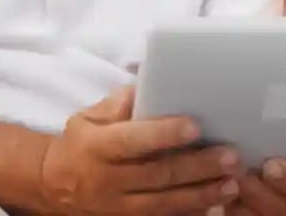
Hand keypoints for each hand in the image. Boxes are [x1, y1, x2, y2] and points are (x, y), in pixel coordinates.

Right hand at [39, 86, 241, 213]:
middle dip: (197, 166)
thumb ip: (119, 103)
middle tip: (230, 156)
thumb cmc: (80, 143)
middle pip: (158, 174)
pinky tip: (214, 205)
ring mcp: (117, 208)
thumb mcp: (88, 117)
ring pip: (165, 204)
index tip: (196, 125)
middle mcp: (107, 180)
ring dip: (202, 194)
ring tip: (231, 184)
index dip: (165, 134)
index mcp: (97, 147)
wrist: (54, 185)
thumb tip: (148, 82)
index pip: (133, 141)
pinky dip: (189, 213)